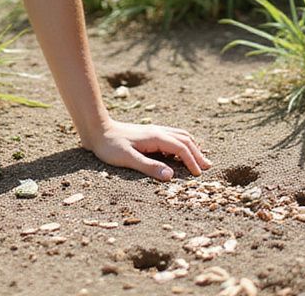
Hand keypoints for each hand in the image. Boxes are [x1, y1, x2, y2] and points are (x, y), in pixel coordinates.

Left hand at [82, 119, 211, 180]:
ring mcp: (154, 130)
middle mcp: (158, 131)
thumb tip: (171, 175)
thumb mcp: (127, 159)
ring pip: (180, 135)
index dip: (192, 161)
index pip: (182, 148)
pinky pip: (173, 136)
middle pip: (185, 140)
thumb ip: (149, 166)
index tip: (199, 175)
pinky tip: (179, 152)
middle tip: (207, 167)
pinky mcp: (149, 133)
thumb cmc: (109, 146)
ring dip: (192, 147)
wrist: (97, 129)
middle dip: (197, 154)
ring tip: (199, 158)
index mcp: (156, 137)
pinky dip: (183, 143)